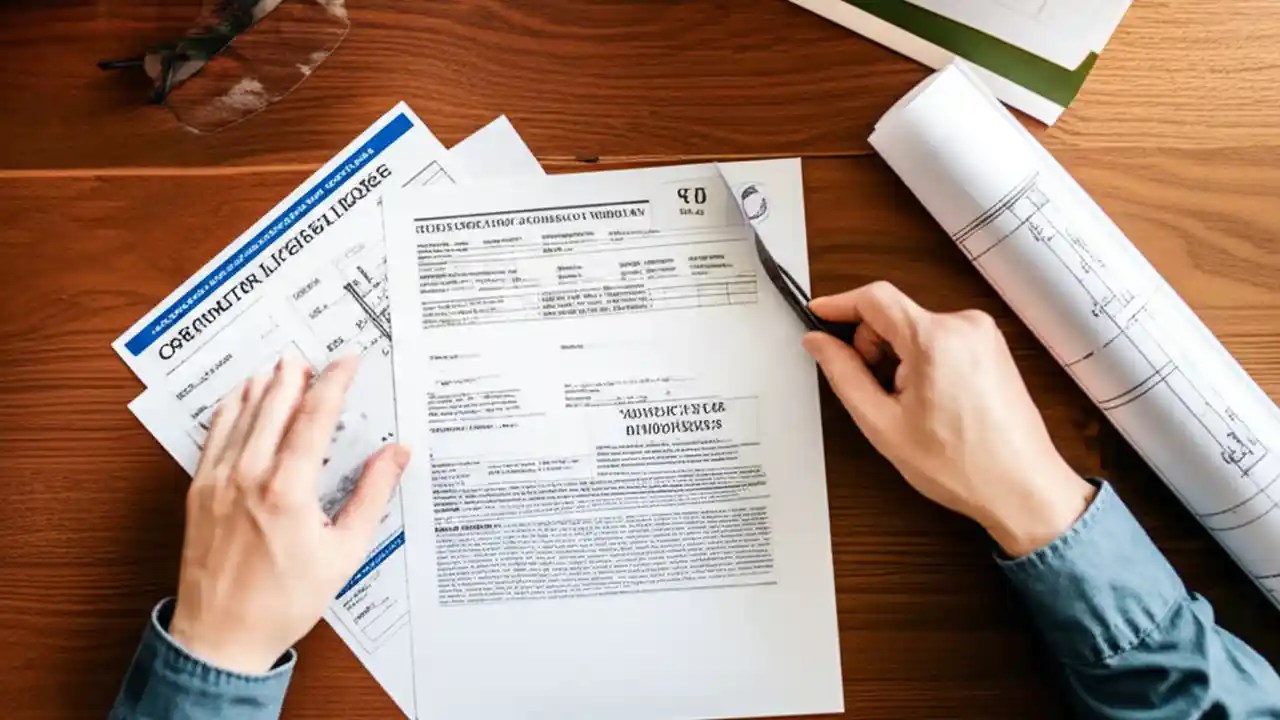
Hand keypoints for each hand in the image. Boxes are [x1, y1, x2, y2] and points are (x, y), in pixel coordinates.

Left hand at [169, 355, 409, 673]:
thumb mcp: (344, 553)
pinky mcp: (198, 491)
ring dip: (264, 385)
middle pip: (275, 404)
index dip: (335, 382)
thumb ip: (371, 496)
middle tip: (314, 356)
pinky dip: (230, 408)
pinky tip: (241, 396)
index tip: (349, 360)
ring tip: (282, 366)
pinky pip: (215, 435)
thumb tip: (396, 455)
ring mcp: (218, 481)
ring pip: (241, 413)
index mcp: (288, 490)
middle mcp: (249, 476)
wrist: (222, 636)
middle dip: (297, 375)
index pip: (316, 417)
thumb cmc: (285, 601)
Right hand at [802, 282, 1095, 556]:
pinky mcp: (993, 346)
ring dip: (898, 355)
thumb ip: (844, 374)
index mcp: (935, 339)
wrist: (1022, 487)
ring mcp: (983, 334)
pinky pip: (941, 338)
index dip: (839, 304)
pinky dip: (923, 359)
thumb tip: (820, 343)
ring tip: (909, 404)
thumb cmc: (962, 465)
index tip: (819, 315)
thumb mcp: (883, 424)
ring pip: (916, 328)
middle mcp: (964, 325)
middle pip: (894, 314)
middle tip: (872, 389)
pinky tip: (930, 399)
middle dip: (871, 344)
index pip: (874, 298)